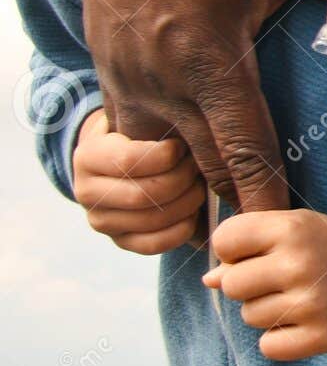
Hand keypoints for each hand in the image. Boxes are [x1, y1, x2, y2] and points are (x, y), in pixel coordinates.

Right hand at [70, 108, 206, 254]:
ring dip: (188, 203)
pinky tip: (194, 212)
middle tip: (200, 167)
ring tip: (201, 185)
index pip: (129, 161)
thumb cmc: (142, 135)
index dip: (167, 155)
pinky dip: (182, 229)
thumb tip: (199, 129)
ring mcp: (101, 221)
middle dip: (184, 180)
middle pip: (145, 194)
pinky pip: (154, 244)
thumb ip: (158, 124)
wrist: (124, 161)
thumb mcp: (141, 121)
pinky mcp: (120, 241)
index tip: (183, 146)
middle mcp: (86, 192)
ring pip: (153, 220)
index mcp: (88, 157)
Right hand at [75, 0, 326, 212]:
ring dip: (193, 184)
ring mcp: (125, 80)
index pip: (244, 155)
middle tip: (275, 238)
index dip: (269, 203)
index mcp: (208, 58)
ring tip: (233, 210)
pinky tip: (189, 164)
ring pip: (161, 162)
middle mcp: (159, 81)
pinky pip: (131, 138)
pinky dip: (161, 157)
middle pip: (205, 170)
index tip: (290, 237)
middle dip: (238, 203)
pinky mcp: (108, 71)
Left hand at [203, 209, 326, 361]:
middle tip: (280, 278)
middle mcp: (300, 264)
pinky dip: (279, 338)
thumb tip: (210, 281)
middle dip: (248, 284)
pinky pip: (268, 346)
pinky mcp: (319, 337)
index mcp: (291, 229)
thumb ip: (248, 243)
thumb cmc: (326, 245)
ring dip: (266, 310)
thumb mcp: (292, 226)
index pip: (224, 241)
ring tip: (297, 295)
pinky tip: (302, 320)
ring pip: (249, 317)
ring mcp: (310, 303)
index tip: (256, 252)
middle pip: (231, 285)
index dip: (233, 250)